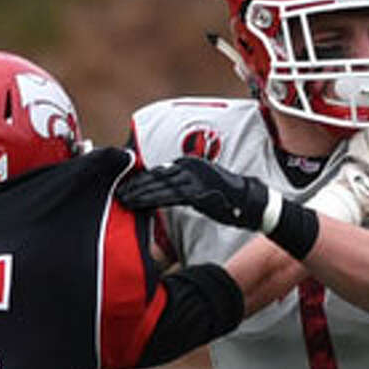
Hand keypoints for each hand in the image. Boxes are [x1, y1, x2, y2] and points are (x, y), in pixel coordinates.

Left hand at [117, 157, 270, 230]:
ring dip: (140, 192)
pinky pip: (170, 195)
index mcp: (189, 164)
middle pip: (157, 175)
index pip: (160, 171)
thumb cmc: (225, 200)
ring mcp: (194, 177)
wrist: (249, 202)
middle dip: (136, 184)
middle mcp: (190, 167)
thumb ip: (183, 188)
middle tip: (118, 192)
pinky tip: (140, 203)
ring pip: (160, 184)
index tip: (126, 186)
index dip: (142, 179)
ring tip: (124, 199)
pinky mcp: (198, 190)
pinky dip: (153, 199)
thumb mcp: (201, 189)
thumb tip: (165, 194)